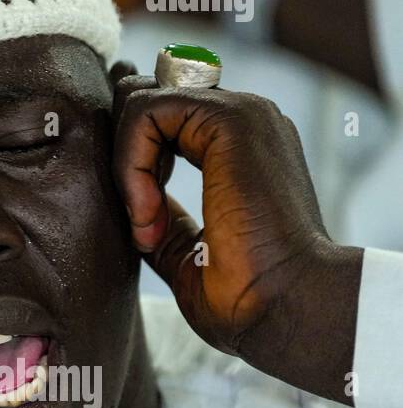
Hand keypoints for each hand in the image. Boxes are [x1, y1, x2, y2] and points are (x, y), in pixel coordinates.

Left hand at [113, 75, 362, 401]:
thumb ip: (156, 211)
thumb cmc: (243, 294)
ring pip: (140, 103)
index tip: (142, 223)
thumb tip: (126, 198)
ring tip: (147, 222)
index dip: (129, 160)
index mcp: (235, 147)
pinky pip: (146, 112)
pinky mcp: (232, 118)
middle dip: (122, 158)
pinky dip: (131, 163)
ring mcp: (241, 113)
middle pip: (143, 100)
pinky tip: (150, 212)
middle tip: (141, 220)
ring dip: (126, 167)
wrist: (284, 307)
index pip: (158, 117)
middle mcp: (242, 121)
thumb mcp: (182, 248)